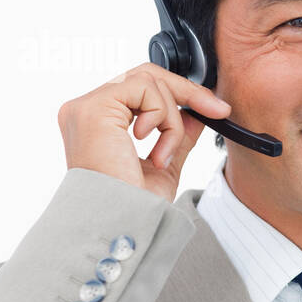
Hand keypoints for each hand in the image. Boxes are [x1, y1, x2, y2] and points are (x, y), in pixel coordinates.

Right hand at [57, 63, 229, 203]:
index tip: (214, 110)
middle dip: (187, 92)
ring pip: (148, 80)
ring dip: (171, 120)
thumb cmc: (133, 207)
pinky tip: (154, 150)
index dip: (179, 95)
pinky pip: (144, 88)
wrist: (121, 226)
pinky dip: (162, 117)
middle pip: (144, 75)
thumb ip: (176, 136)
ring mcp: (85, 108)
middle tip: (217, 111)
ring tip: (163, 155)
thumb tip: (196, 114)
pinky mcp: (93, 108)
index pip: (139, 89)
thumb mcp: (163, 166)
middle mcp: (85, 111)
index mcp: (96, 123)